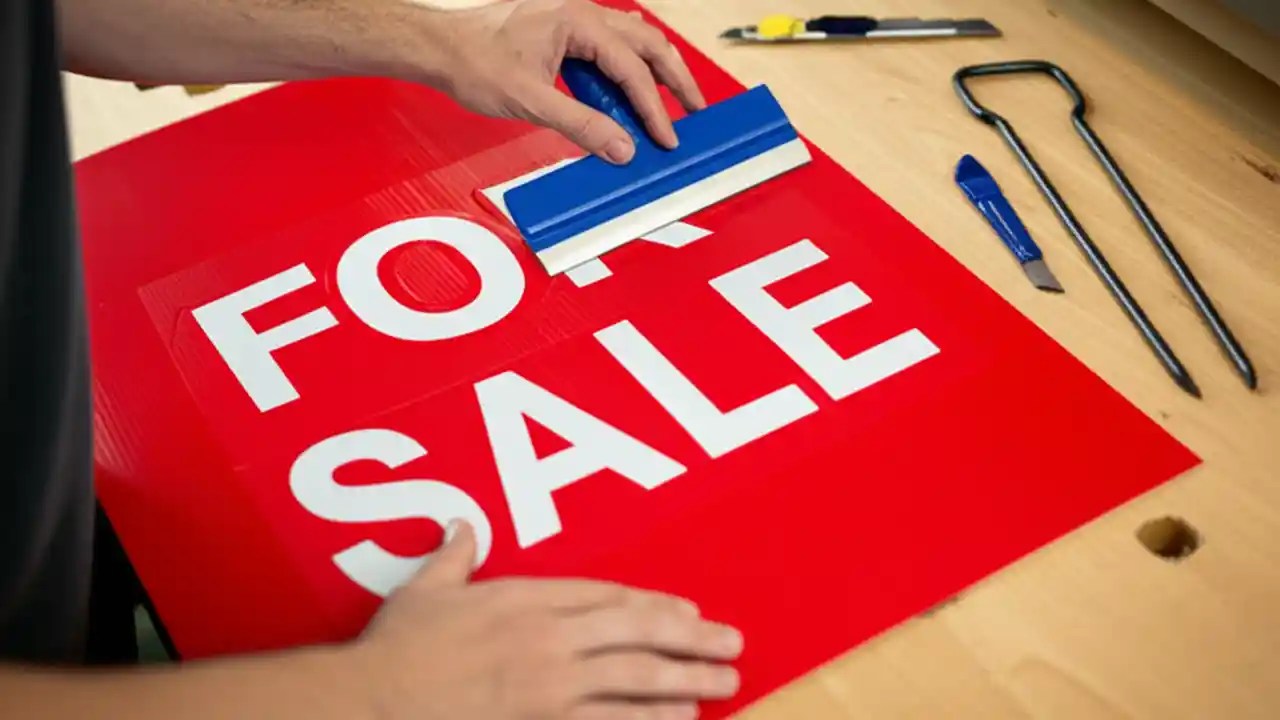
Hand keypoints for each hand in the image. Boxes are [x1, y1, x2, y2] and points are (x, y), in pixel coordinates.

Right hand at [350, 520, 742, 719]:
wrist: (374, 700)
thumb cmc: (398, 645)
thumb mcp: (427, 589)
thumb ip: (455, 555)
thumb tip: (462, 527)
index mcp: (526, 599)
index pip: (607, 597)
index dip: (655, 606)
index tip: (688, 610)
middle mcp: (549, 639)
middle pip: (636, 635)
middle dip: (691, 640)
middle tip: (733, 645)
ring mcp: (549, 686)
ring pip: (634, 680)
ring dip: (685, 681)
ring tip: (723, 683)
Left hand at [427, 0, 706, 163]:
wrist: (442, 49)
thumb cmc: (475, 63)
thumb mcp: (530, 102)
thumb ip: (581, 126)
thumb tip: (622, 148)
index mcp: (578, 22)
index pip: (632, 69)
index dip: (653, 109)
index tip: (666, 140)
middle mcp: (583, 14)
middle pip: (650, 44)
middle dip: (676, 80)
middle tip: (697, 113)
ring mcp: (577, 19)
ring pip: (636, 41)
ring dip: (659, 72)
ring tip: (675, 104)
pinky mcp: (568, 31)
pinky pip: (615, 46)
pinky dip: (633, 69)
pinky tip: (636, 91)